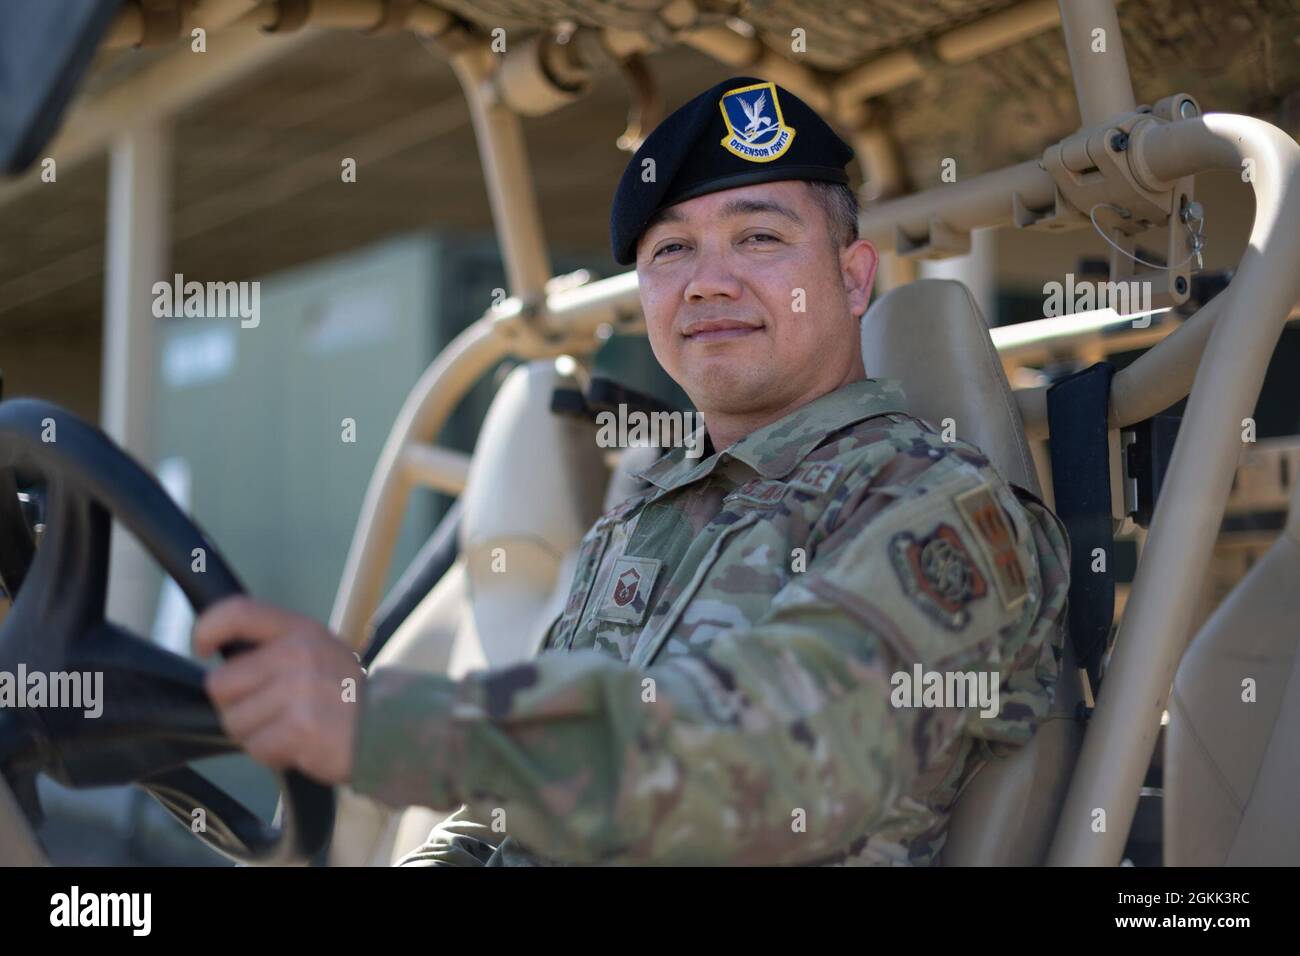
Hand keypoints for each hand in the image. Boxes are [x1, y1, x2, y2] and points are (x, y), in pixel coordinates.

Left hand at [193, 596, 365, 785]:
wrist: (392, 727)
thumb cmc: (347, 693)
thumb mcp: (319, 650)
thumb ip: (276, 647)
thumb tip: (221, 658)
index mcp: (300, 629)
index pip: (237, 611)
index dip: (207, 628)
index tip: (201, 648)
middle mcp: (298, 654)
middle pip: (221, 683)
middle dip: (236, 705)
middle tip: (269, 710)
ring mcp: (299, 691)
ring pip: (234, 721)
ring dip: (255, 733)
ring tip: (288, 727)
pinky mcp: (299, 728)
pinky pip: (255, 747)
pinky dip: (271, 753)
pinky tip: (297, 745)